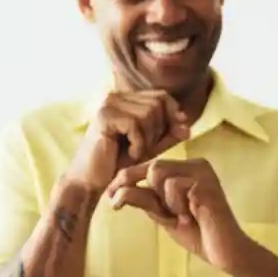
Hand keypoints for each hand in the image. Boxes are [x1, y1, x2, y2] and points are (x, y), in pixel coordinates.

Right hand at [65, 90, 189, 191]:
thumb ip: (168, 133)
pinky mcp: (103, 116)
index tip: (179, 131)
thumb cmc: (118, 162)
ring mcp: (107, 104)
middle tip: (144, 147)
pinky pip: (135, 125)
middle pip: (157, 104)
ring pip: (148, 113)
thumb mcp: (150, 145)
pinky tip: (128, 154)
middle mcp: (114, 96)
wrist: (91, 181)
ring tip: (135, 152)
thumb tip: (187, 124)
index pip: (160, 95)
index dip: (173, 112)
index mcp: (125, 98)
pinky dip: (138, 144)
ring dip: (148, 138)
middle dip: (159, 129)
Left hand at [105, 158, 256, 273]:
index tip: (110, 194)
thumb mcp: (163, 214)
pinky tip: (193, 214)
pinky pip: (173, 187)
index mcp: (187, 169)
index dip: (126, 178)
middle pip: (152, 167)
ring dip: (167, 202)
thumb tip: (117, 190)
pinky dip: (177, 205)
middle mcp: (196, 165)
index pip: (149, 166)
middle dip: (147, 192)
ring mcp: (203, 171)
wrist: (225, 253)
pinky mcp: (205, 182)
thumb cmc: (197, 233)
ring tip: (186, 215)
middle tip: (166, 214)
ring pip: (159, 174)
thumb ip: (145, 199)